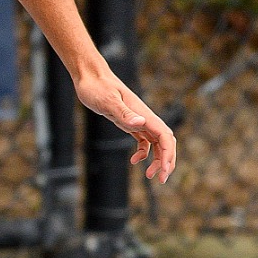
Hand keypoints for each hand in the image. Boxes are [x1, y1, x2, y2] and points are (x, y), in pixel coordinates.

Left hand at [76, 68, 176, 182]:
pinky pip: (144, 140)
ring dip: (157, 160)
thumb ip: (124, 113)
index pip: (164, 136)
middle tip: (160, 180)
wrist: (90, 76)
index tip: (164, 171)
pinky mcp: (128, 122)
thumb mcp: (107, 101)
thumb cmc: (97, 87)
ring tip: (149, 176)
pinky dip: (143, 152)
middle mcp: (144, 117)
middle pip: (165, 142)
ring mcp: (137, 120)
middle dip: (166, 161)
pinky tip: (134, 161)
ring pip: (156, 143)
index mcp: (143, 114)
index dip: (168, 154)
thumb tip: (141, 124)